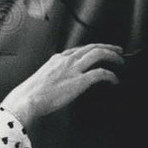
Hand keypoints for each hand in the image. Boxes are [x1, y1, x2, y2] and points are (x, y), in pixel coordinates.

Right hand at [2, 43, 123, 127]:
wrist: (27, 100)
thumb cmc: (29, 95)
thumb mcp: (40, 80)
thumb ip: (50, 78)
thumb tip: (54, 86)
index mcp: (56, 60)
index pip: (78, 49)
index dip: (91, 49)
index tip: (98, 51)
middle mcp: (66, 60)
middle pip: (91, 47)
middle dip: (107, 47)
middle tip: (117, 50)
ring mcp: (73, 69)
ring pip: (98, 54)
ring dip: (112, 56)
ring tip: (120, 61)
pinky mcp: (79, 81)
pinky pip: (101, 73)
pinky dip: (111, 75)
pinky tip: (114, 80)